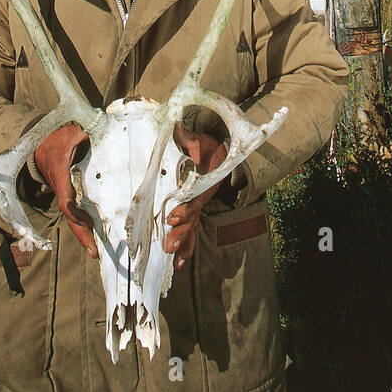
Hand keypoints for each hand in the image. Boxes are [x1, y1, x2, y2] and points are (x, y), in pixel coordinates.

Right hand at [32, 121, 96, 257]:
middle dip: (80, 235)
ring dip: (82, 233)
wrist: (40, 141)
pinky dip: (82, 224)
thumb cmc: (58, 136)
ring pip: (70, 216)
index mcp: (60, 174)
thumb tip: (105, 135)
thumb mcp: (72, 132)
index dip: (75, 213)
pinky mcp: (67, 193)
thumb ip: (86, 136)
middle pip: (68, 216)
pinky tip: (94, 232)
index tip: (88, 221)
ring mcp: (62, 192)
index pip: (65, 200)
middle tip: (94, 252)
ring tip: (95, 251)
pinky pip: (74, 211)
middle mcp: (60, 187)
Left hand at [164, 124, 227, 270]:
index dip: (185, 209)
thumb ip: (189, 137)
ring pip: (192, 228)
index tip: (172, 217)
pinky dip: (187, 247)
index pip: (194, 198)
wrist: (222, 152)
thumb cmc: (208, 145)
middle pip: (193, 218)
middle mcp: (204, 197)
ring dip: (183, 243)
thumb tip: (177, 127)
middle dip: (181, 233)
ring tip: (172, 258)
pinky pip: (192, 231)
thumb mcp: (200, 139)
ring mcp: (200, 206)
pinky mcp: (195, 210)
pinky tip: (178, 264)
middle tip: (168, 246)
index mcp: (205, 182)